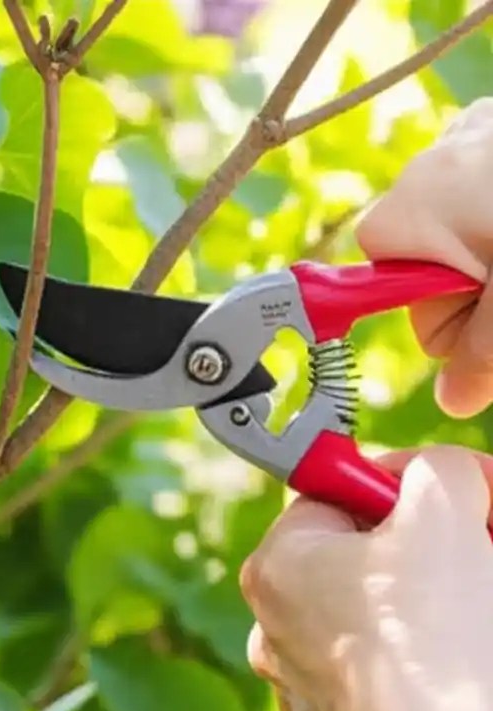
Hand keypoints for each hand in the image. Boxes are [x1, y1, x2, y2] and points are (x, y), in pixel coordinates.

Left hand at [240, 446, 492, 710]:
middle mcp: (279, 625)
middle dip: (440, 542)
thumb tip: (440, 470)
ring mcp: (313, 678)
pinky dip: (440, 648)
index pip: (336, 492)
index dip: (405, 482)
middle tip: (486, 541)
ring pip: (391, 612)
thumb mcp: (443, 513)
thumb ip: (435, 471)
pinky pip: (400, 663)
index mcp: (278, 564)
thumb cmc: (432, 639)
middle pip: (370, 554)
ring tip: (482, 598)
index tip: (461, 489)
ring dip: (449, 593)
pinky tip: (471, 651)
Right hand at [356, 98, 492, 417]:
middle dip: (481, 278)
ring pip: (469, 222)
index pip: (401, 296)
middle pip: (435, 258)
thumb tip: (454, 402)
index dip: (457, 318)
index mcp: (404, 215)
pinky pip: (489, 180)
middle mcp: (421, 168)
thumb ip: (481, 360)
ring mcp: (465, 134)